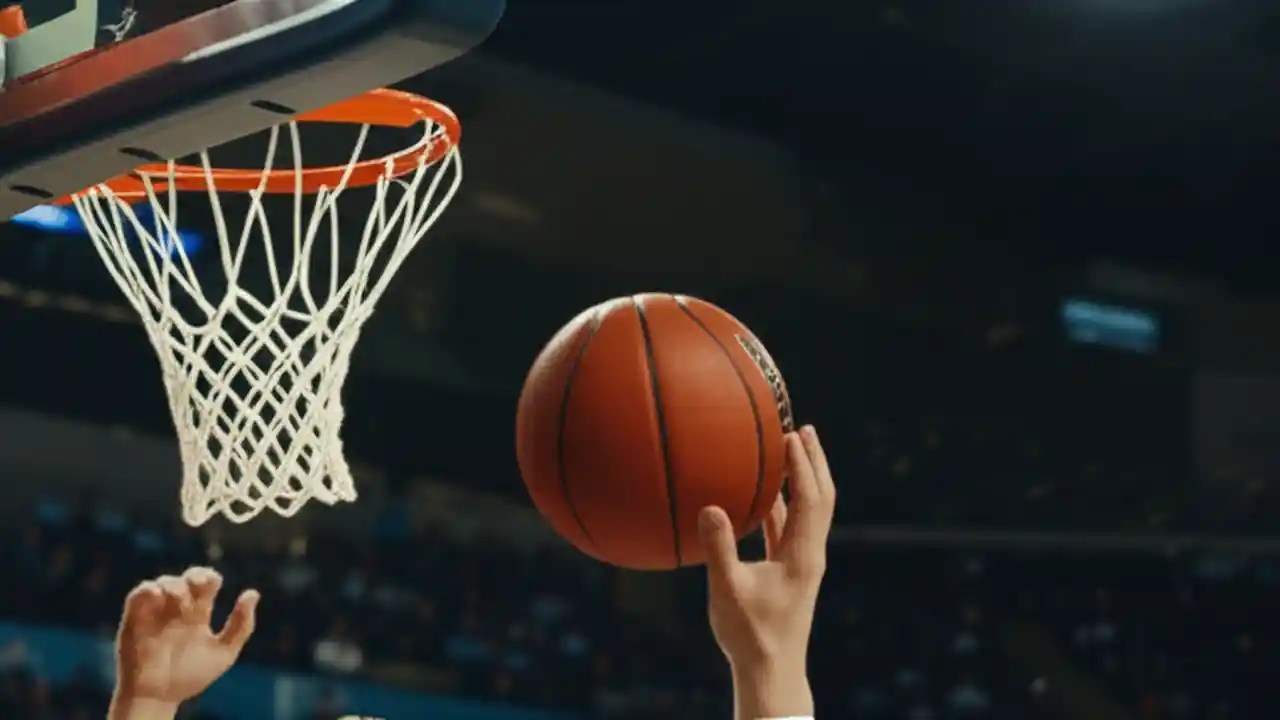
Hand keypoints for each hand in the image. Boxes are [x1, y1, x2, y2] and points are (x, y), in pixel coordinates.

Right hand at [109, 567, 259, 719]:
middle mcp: (177, 610)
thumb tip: (253, 592)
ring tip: (182, 608)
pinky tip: (158, 596)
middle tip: (200, 586)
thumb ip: (241, 626)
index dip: (210, 576)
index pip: (206, 582)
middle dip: (195, 575)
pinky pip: (138, 594)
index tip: (213, 584)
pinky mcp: (134, 620)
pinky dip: (148, 589)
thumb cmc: (190, 677)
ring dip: (175, 587)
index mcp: (198, 614)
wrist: (160, 698)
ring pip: (163, 582)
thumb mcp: (224, 653)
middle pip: (186, 578)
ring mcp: (156, 613)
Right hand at [698, 425, 834, 719]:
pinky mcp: (791, 571)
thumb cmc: (750, 635)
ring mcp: (802, 562)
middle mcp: (809, 554)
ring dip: (802, 479)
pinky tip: (767, 493)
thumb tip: (710, 507)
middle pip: (821, 498)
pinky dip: (784, 503)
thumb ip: (719, 549)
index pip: (809, 499)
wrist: (771, 671)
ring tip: (790, 451)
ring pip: (809, 511)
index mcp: (802, 556)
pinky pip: (791, 526)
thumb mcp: (728, 590)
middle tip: (804, 430)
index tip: (791, 435)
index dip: (802, 465)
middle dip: (814, 462)